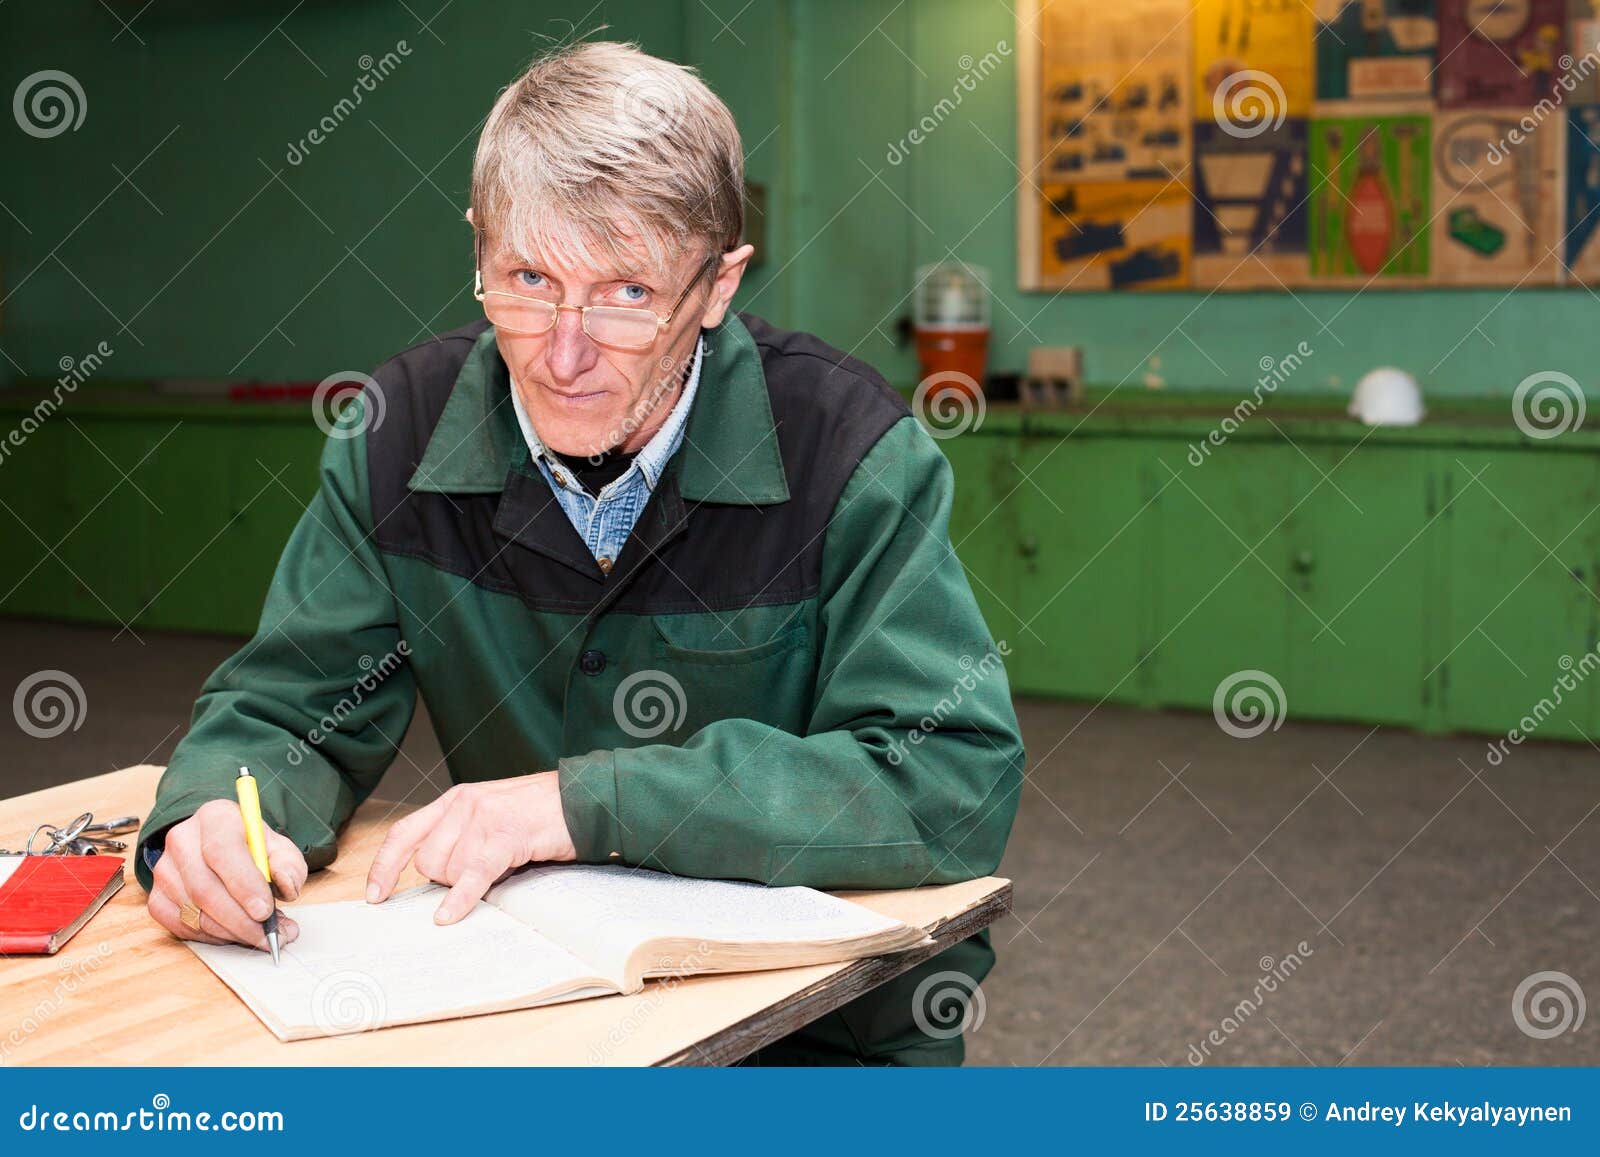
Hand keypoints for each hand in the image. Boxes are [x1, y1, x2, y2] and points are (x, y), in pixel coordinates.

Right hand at [147, 799, 306, 950]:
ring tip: (260, 935)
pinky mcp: (157, 896)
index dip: (244, 884)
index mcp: (216, 817)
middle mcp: (183, 839)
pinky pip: (181, 926)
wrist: (222, 847)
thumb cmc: (252, 848)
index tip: (265, 911)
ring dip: (231, 932)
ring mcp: (165, 869)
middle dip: (241, 920)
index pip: (221, 851)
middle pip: (204, 888)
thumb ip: (288, 866)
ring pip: (193, 911)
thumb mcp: (279, 848)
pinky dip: (211, 937)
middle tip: (270, 936)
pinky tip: (234, 933)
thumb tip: (285, 886)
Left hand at [364, 773, 576, 924]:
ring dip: (469, 884)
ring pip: (450, 870)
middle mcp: (463, 804)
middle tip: (481, 875)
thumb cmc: (539, 813)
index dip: (385, 866)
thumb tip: (437, 874)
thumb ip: (460, 835)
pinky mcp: (506, 835)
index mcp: (455, 799)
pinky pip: (473, 874)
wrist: (582, 798)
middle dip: (447, 880)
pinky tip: (449, 916)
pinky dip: (460, 899)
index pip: (404, 833)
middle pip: (428, 862)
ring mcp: (484, 817)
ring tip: (503, 867)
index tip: (375, 896)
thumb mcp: (490, 816)